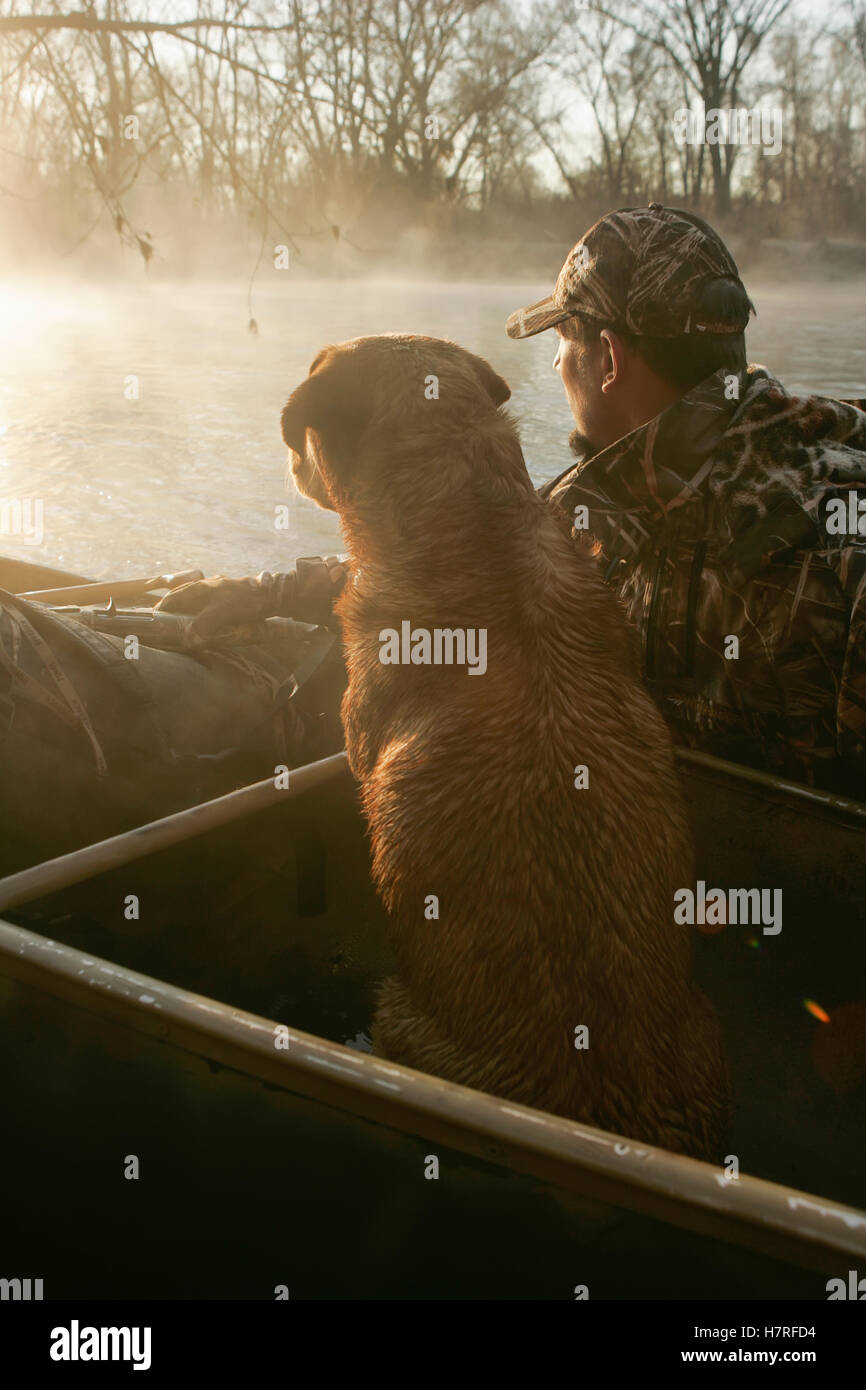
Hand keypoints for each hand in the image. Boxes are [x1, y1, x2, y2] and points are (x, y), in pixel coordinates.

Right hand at [155, 574, 271, 643]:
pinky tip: (201, 612)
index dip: (163, 608)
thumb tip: (187, 638)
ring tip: (177, 616)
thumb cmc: (244, 603)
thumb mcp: (220, 615)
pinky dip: (197, 605)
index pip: (174, 598)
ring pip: (193, 594)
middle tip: (161, 616)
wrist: (269, 594)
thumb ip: (202, 625)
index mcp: (200, 588)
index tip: (154, 617)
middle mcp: (206, 584)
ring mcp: (217, 586)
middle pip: (182, 594)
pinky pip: (205, 597)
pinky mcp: (226, 591)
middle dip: (170, 605)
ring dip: (183, 604)